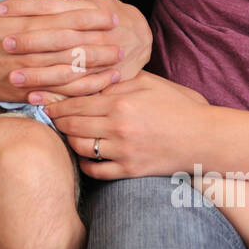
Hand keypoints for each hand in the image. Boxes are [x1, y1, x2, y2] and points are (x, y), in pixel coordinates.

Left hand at [4, 0, 151, 94]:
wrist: (139, 39)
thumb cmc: (105, 9)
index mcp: (87, 9)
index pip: (52, 6)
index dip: (25, 8)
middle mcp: (93, 34)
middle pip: (59, 38)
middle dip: (31, 42)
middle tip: (4, 44)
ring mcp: (98, 59)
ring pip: (66, 67)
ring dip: (38, 74)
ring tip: (11, 76)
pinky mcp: (99, 79)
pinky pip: (74, 90)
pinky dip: (54, 95)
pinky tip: (32, 98)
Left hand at [42, 70, 210, 178]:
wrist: (206, 138)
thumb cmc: (179, 107)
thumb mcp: (149, 83)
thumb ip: (119, 80)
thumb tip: (91, 77)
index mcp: (121, 102)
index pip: (76, 103)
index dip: (55, 103)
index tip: (43, 102)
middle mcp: (118, 127)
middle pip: (72, 125)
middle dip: (57, 121)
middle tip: (50, 118)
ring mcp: (124, 151)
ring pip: (80, 147)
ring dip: (69, 141)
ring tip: (66, 134)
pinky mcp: (131, 171)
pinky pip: (96, 171)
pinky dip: (85, 163)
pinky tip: (83, 155)